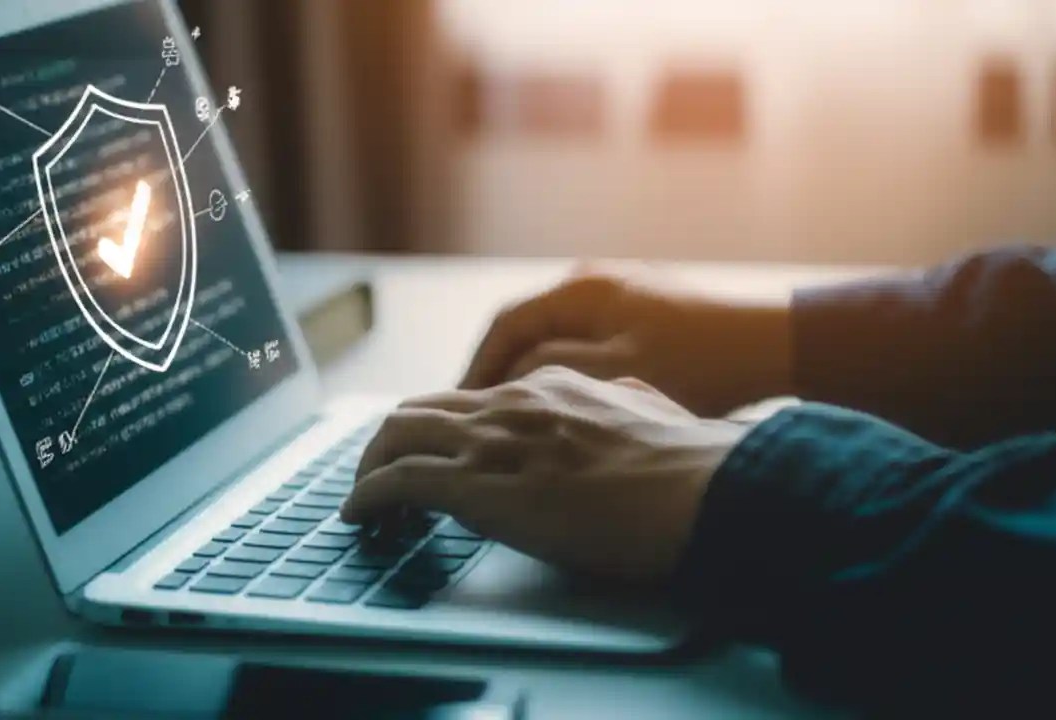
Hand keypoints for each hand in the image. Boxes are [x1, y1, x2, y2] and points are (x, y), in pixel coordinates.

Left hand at [341, 367, 750, 581]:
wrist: (697, 492)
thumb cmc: (686, 466)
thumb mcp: (649, 409)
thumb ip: (618, 401)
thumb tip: (616, 402)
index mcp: (550, 388)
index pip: (471, 399)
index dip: (443, 427)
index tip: (435, 452)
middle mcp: (510, 405)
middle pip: (418, 409)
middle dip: (391, 441)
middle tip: (381, 473)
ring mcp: (489, 442)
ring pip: (395, 435)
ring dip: (369, 467)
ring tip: (361, 498)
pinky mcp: (476, 486)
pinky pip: (398, 482)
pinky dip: (367, 496)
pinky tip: (359, 516)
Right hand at [460, 270, 793, 417]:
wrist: (779, 348)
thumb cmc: (700, 364)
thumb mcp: (613, 374)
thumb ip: (546, 371)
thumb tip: (500, 379)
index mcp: (580, 290)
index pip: (504, 327)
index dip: (474, 371)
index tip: (454, 411)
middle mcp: (594, 284)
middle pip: (525, 331)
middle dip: (498, 376)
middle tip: (478, 423)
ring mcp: (621, 299)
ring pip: (555, 342)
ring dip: (532, 379)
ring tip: (516, 424)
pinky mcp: (645, 320)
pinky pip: (585, 348)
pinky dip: (564, 378)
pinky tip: (569, 413)